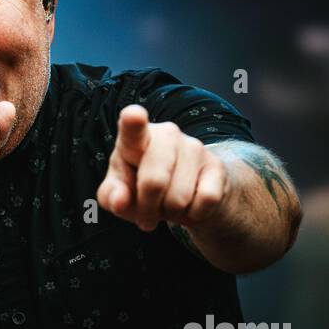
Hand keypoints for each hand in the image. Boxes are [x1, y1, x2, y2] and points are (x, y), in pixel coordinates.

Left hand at [95, 104, 229, 231]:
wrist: (187, 194)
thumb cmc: (142, 189)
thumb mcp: (120, 193)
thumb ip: (112, 196)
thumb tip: (118, 202)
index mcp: (135, 138)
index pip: (132, 127)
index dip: (133, 121)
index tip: (134, 115)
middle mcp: (166, 135)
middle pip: (154, 182)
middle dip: (148, 208)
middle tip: (147, 212)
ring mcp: (194, 147)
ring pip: (179, 198)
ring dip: (172, 213)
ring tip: (169, 204)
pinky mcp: (216, 165)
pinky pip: (205, 201)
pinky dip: (194, 214)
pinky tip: (191, 205)